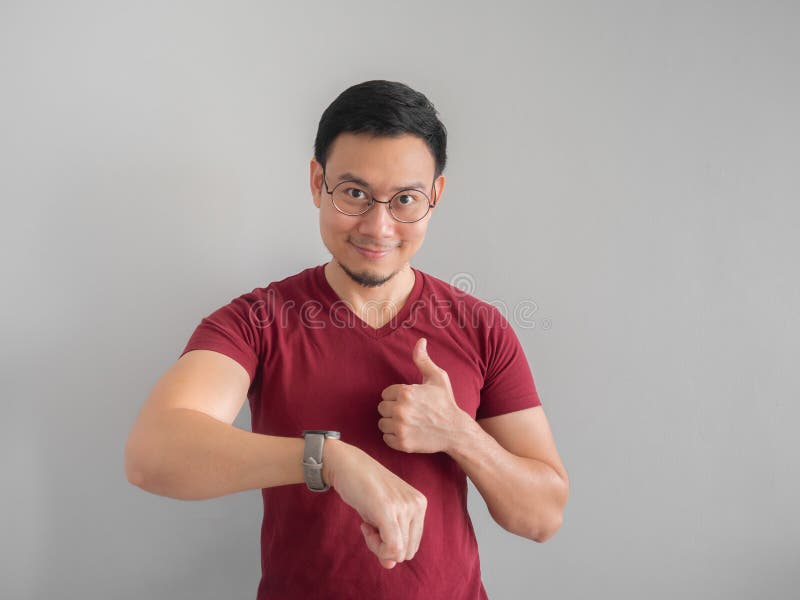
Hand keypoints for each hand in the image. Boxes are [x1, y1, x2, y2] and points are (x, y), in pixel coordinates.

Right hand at [324, 439, 426, 568]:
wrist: (346, 464)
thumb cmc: (363, 489)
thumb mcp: (381, 517)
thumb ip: (391, 541)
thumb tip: (390, 565)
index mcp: (420, 504)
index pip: (412, 545)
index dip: (392, 544)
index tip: (378, 526)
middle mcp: (417, 504)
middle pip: (406, 552)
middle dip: (385, 547)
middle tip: (371, 525)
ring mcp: (404, 507)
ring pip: (397, 553)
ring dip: (376, 544)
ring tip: (368, 521)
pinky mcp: (388, 511)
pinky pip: (391, 548)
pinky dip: (375, 545)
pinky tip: (364, 524)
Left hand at [378, 338, 467, 453]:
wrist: (455, 431)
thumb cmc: (446, 402)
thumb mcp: (438, 378)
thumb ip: (423, 360)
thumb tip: (420, 341)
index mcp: (406, 392)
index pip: (385, 393)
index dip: (396, 396)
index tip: (409, 400)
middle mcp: (401, 409)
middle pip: (381, 408)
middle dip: (392, 409)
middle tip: (408, 412)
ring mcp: (401, 427)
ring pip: (382, 423)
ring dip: (391, 423)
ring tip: (407, 422)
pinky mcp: (402, 443)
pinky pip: (386, 438)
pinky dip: (394, 437)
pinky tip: (407, 432)